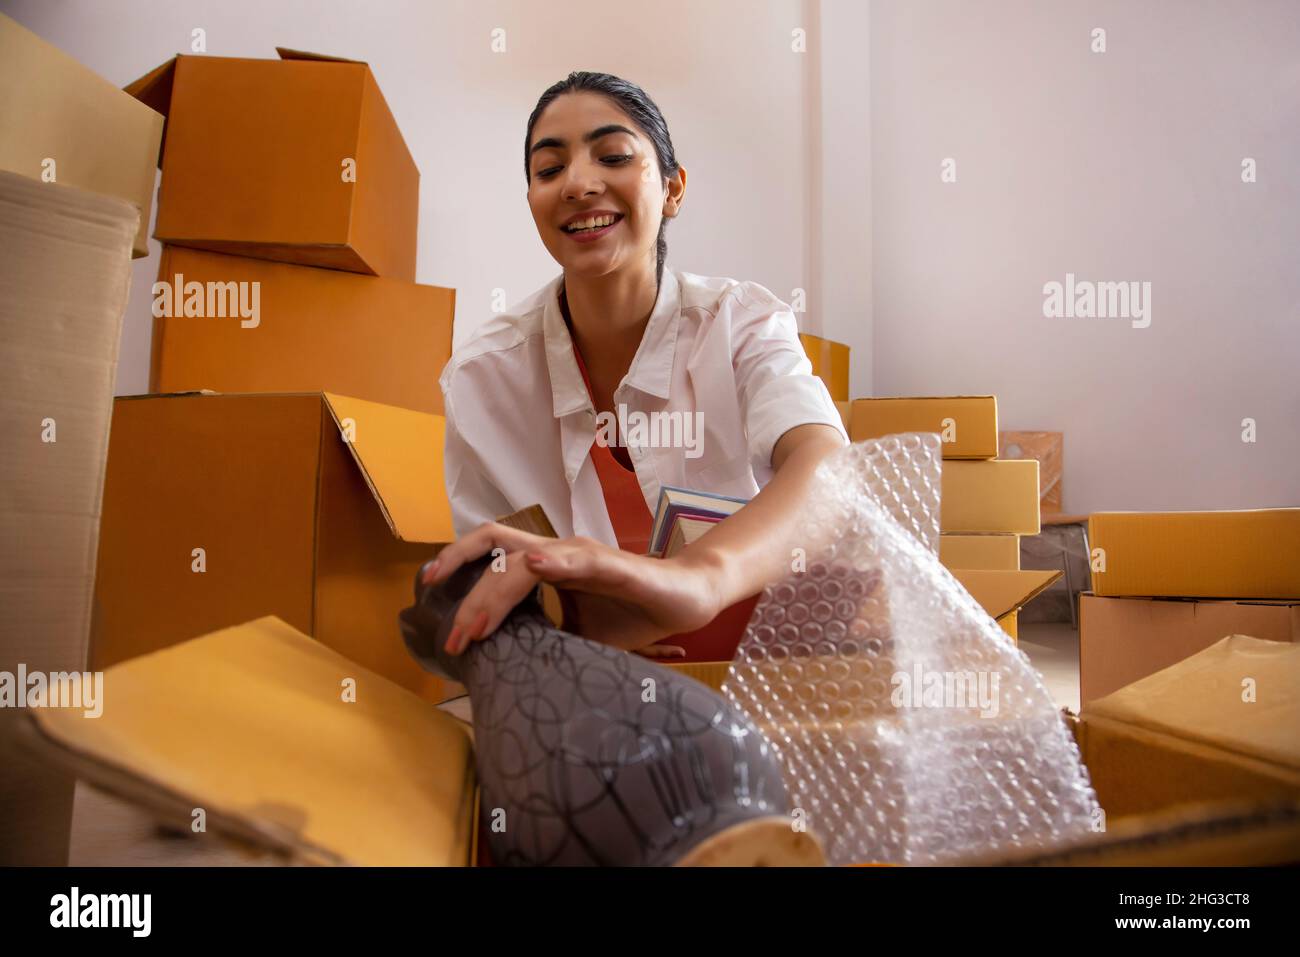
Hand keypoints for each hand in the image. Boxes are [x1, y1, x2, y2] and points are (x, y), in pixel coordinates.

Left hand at [422, 522, 723, 655]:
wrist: (686, 601)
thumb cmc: (633, 613)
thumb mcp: (576, 635)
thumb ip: (542, 640)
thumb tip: (506, 671)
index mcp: (547, 566)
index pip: (492, 558)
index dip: (458, 574)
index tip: (432, 606)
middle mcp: (558, 553)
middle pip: (494, 547)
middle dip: (459, 578)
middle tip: (445, 628)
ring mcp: (583, 555)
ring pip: (524, 558)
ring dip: (493, 592)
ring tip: (473, 626)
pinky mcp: (613, 565)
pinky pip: (579, 559)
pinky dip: (555, 562)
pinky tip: (536, 568)